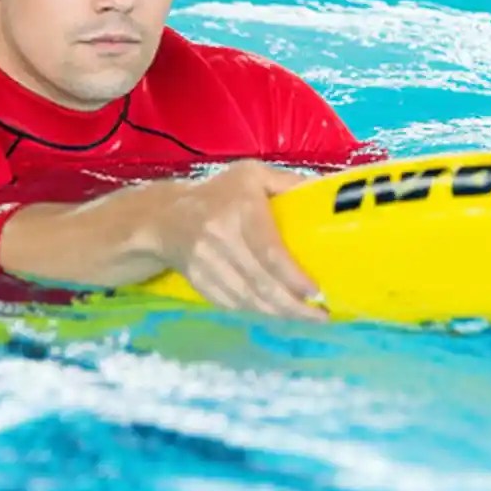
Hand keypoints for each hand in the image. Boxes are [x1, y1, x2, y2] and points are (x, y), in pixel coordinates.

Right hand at [161, 160, 326, 320]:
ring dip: (279, 313)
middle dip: (294, 305)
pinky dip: (258, 312)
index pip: (269, 252)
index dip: (293, 277)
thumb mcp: (251, 175)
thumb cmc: (218, 194)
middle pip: (261, 283)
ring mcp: (207, 266)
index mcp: (240, 211)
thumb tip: (325, 196)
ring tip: (305, 316)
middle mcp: (221, 241)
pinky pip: (234, 305)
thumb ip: (287, 183)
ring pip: (248, 299)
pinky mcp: (200, 284)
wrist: (166, 218)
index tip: (316, 291)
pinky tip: (277, 312)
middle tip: (321, 314)